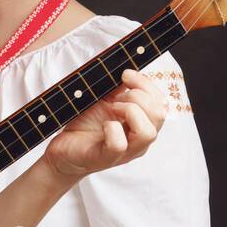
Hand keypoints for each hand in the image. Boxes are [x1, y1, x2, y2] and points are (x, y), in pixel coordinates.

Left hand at [42, 68, 166, 180]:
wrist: (64, 147)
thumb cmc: (85, 123)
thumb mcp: (105, 99)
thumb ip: (120, 87)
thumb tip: (128, 68)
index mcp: (143, 123)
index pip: (162, 102)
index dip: (146, 84)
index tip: (125, 74)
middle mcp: (139, 139)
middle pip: (160, 114)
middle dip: (138, 96)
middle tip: (116, 97)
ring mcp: (126, 152)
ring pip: (147, 132)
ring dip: (130, 112)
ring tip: (113, 109)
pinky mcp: (106, 158)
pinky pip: (119, 144)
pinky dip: (111, 129)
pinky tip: (103, 125)